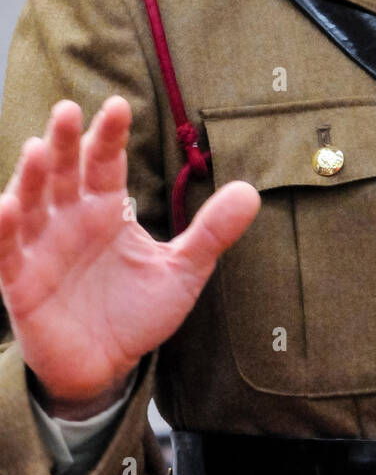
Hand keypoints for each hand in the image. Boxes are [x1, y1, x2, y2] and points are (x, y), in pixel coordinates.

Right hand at [0, 96, 259, 413]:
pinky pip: (5, 251)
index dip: (110, 134)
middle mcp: (70, 218)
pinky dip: (2, 228)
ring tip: (38, 148)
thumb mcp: (182, 270)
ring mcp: (41, 248)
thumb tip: (252, 192)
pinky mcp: (20, 282)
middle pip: (65, 171)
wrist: (106, 367)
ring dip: (31, 176)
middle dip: (67, 140)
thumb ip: (211, 231)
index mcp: (106, 208)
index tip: (118, 107)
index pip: (106, 161)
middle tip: (68, 110)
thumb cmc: (137, 311)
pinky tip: (5, 206)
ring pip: (31, 202)